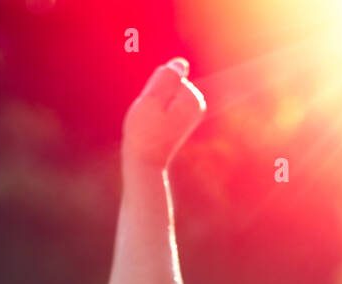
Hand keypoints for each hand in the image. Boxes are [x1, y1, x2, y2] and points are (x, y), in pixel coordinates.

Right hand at [122, 57, 206, 171]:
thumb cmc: (144, 131)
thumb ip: (167, 77)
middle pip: (168, 84)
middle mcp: (197, 104)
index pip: (166, 75)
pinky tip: (154, 125)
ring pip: (164, 94)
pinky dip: (155, 111)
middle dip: (155, 95)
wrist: (145, 161)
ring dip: (154, 104)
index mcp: (193, 98)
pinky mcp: (183, 118)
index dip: (153, 89)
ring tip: (152, 121)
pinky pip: (164, 103)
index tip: (151, 110)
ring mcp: (192, 111)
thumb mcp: (152, 99)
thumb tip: (181, 63)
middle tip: (150, 117)